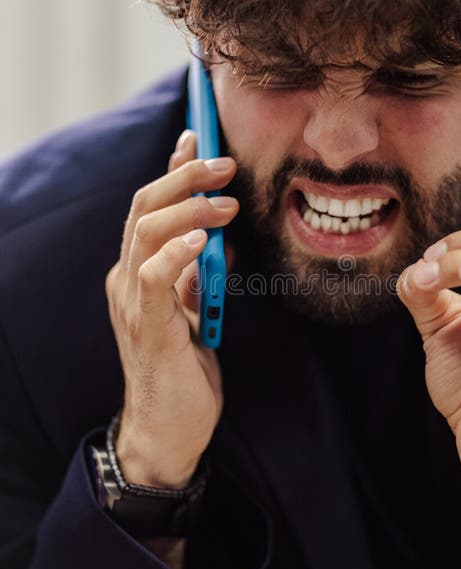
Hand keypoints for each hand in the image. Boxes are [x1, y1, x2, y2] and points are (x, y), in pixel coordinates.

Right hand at [105, 130, 237, 487]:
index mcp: (137, 272)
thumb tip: (220, 238)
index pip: (150, 207)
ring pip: (146, 233)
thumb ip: (197, 275)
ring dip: (187, 207)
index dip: (172, 169)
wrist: (168, 430)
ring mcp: (132, 303)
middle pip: (144, 208)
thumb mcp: (194, 311)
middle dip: (184, 176)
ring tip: (225, 200)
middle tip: (224, 162)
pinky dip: (176, 253)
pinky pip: (154, 279)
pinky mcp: (148, 328)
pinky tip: (203, 240)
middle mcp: (126, 280)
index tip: (196, 138)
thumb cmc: (183, 370)